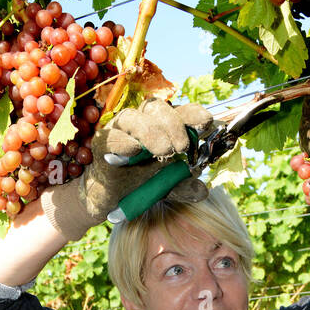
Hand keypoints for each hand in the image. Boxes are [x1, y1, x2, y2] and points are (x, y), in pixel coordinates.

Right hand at [41, 98, 214, 236]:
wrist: (105, 200)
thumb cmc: (136, 185)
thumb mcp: (164, 187)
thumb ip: (182, 186)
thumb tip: (203, 190)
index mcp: (160, 128)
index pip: (178, 112)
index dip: (193, 113)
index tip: (207, 123)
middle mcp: (140, 123)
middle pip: (156, 109)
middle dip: (173, 124)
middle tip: (182, 146)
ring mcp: (120, 130)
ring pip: (133, 118)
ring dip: (151, 132)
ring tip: (164, 150)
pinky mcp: (102, 143)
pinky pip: (112, 137)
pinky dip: (124, 142)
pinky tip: (134, 151)